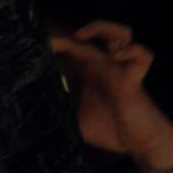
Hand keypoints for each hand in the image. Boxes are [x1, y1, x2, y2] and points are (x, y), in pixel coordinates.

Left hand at [48, 20, 172, 172]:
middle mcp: (103, 67)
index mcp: (88, 74)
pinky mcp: (133, 80)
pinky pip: (141, 57)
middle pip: (87, 37)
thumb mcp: (75, 122)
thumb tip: (34, 122)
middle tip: (43, 35)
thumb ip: (58, 115)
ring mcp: (119, 70)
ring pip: (120, 34)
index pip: (70, 50)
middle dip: (65, 33)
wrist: (139, 143)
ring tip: (79, 36)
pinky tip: (117, 57)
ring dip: (101, 28)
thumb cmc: (111, 130)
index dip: (53, 42)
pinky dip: (132, 52)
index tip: (31, 42)